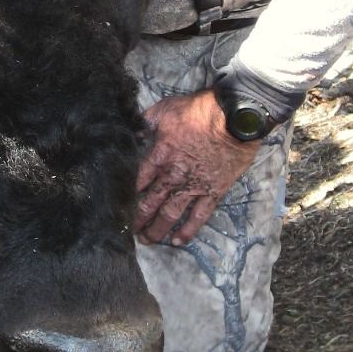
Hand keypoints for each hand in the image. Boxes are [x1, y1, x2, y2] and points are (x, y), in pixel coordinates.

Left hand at [134, 89, 258, 246]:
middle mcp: (173, 176)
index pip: (137, 181)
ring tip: (147, 240)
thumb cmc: (200, 110)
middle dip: (137, 219)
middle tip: (129, 231)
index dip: (125, 195)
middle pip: (150, 203)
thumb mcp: (165, 110)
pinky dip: (188, 230)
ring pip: (170, 214)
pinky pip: (199, 216)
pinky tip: (178, 241)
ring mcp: (194, 186)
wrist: (235, 118)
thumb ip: (145, 123)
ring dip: (157, 229)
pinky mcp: (213, 192)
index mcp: (159, 156)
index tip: (117, 205)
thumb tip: (130, 133)